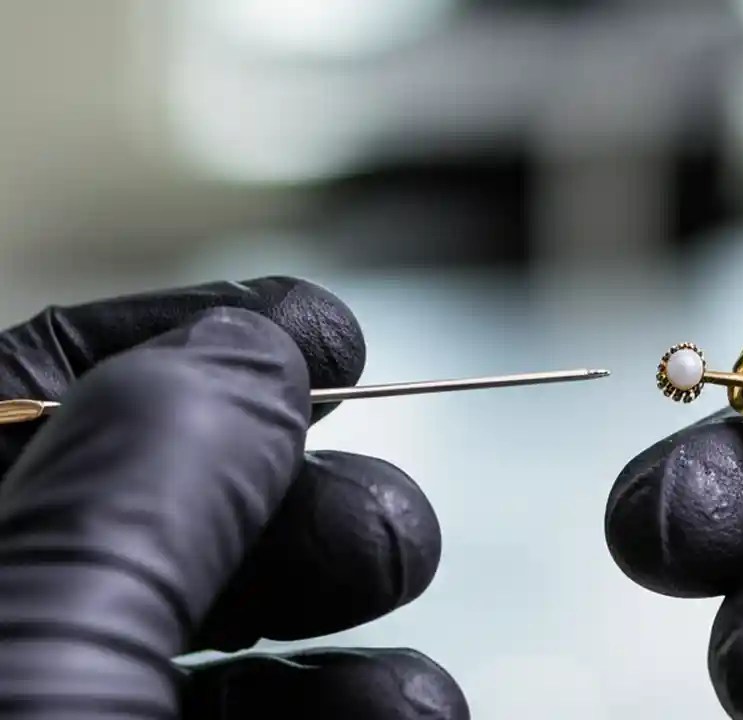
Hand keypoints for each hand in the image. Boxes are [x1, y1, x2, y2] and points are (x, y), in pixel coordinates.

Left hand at [0, 278, 466, 718]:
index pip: (37, 384)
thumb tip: (250, 349)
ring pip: (240, 614)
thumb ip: (145, 491)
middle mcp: (19, 628)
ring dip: (355, 574)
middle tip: (375, 498)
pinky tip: (412, 698)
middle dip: (297, 475)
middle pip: (167, 496)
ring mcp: (98, 710)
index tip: (329, 334)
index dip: (189, 334)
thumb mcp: (46, 658)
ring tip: (406, 564)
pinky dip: (374, 701)